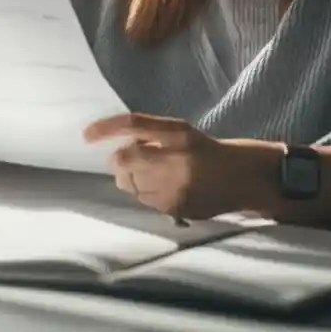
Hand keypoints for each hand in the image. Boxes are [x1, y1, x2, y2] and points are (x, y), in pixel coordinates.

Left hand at [83, 113, 278, 219]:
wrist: (244, 178)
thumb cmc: (206, 151)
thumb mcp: (182, 133)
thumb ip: (152, 137)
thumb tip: (117, 148)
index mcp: (179, 132)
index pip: (133, 124)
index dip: (106, 128)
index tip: (86, 135)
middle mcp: (176, 157)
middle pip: (124, 161)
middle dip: (121, 162)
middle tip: (130, 161)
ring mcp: (176, 185)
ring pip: (130, 184)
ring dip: (133, 179)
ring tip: (155, 175)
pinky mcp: (177, 206)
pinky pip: (144, 201)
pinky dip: (147, 194)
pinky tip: (166, 189)